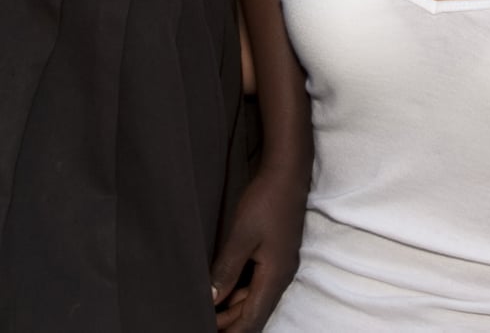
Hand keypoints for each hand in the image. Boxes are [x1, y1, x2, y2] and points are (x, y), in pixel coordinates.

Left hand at [210, 164, 307, 331]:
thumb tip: (213, 299)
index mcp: (274, 276)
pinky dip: (240, 291)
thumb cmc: (265, 202)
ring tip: (209, 312)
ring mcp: (280, 266)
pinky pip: (257, 283)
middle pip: (254, 311)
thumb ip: (227, 270)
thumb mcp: (241, 236)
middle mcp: (280, 277)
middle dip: (230, 322)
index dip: (232, 330)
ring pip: (255, 297)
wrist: (287, 174)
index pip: (252, 317)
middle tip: (202, 322)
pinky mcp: (276, 255)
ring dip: (233, 307)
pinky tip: (224, 290)